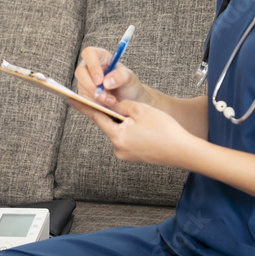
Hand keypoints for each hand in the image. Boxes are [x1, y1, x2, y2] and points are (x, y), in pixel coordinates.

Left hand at [68, 98, 197, 167]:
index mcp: (117, 136)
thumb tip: (116, 106)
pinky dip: (132, 130)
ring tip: (142, 117)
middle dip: (113, 113)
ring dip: (125, 122)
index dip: (84, 106)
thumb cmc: (164, 130)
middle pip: (109, 125)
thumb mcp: (141, 109)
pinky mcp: (136, 156)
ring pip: (121, 131)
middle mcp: (118, 148)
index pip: (96, 117)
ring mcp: (127, 154)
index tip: (71, 99)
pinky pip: (129, 138)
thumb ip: (123, 105)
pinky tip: (145, 126)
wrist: (183, 151)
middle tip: (117, 102)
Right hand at [75, 46, 145, 107]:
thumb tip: (106, 82)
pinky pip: (83, 99)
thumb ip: (121, 76)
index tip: (99, 80)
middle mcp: (90, 67)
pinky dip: (94, 104)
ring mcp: (86, 81)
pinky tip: (106, 106)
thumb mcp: (130, 78)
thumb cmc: (129, 85)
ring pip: (81, 87)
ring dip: (95, 97)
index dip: (92, 66)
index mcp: (101, 57)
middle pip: (80, 71)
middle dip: (91, 85)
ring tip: (111, 102)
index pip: (90, 54)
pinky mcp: (85, 94)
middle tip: (103, 95)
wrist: (130, 101)